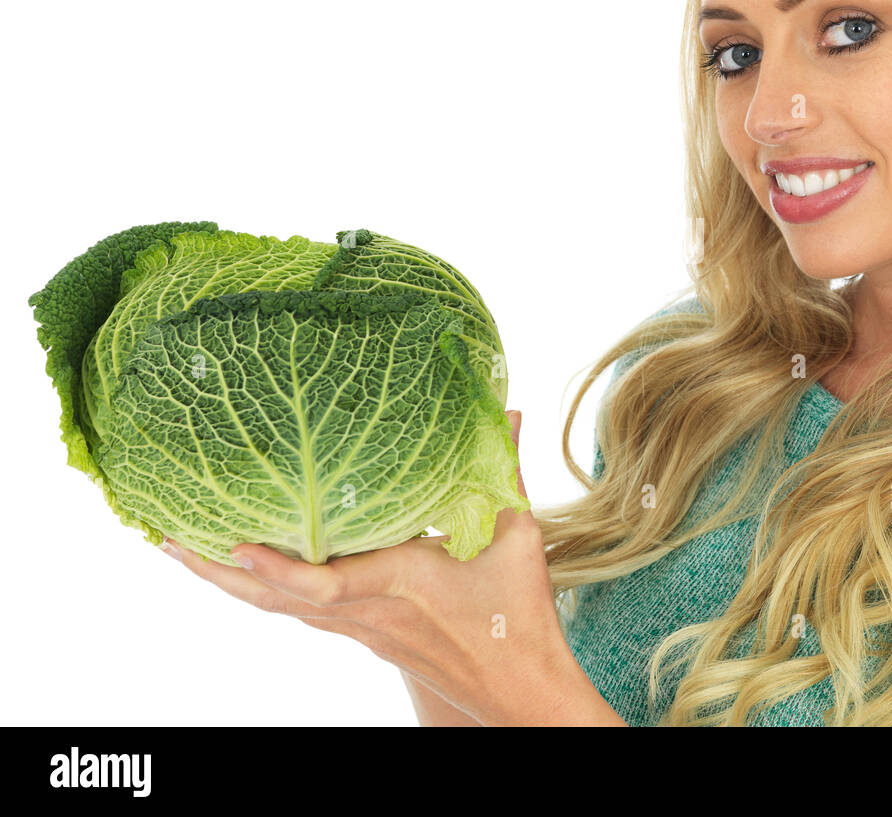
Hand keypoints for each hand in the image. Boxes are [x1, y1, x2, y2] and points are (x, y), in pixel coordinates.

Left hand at [161, 409, 581, 725]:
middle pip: (274, 599)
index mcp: (400, 583)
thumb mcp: (516, 536)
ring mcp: (359, 629)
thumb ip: (504, 471)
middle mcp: (366, 611)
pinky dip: (259, 589)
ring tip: (181, 549)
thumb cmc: (516, 616)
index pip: (326, 586)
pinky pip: (296, 612)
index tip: (231, 544)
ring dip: (226, 582)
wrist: (515, 690)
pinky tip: (242, 571)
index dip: (276, 569)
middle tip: (165, 539)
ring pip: (278, 608)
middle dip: (215, 572)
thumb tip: (510, 411)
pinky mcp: (362, 635)